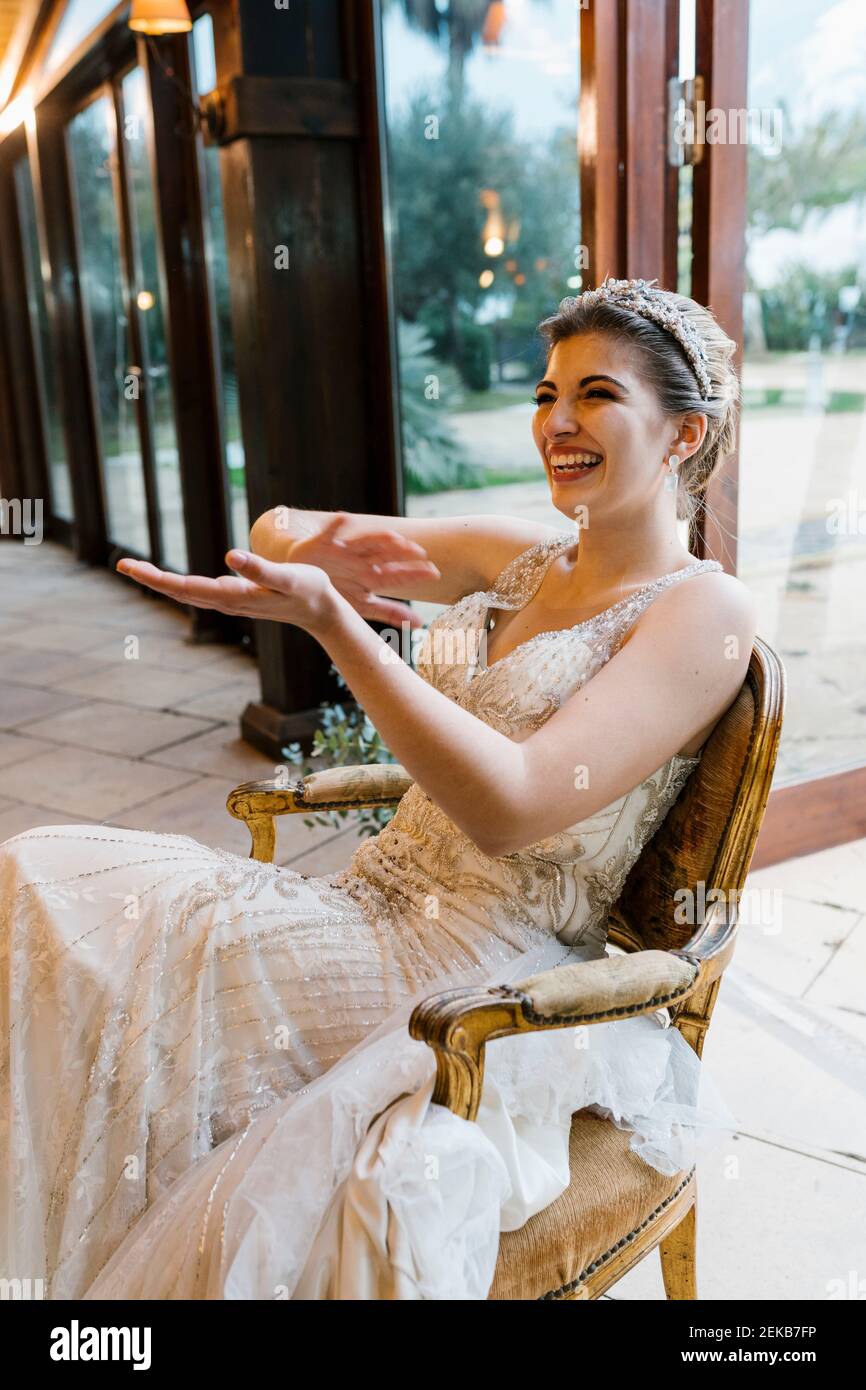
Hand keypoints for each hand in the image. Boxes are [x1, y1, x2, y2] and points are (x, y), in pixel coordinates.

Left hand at [116, 550, 339, 633]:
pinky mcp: (235, 597)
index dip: (157, 578)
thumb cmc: (309, 589)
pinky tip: (168, 579)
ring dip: (161, 581)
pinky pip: (198, 591)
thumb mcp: (289, 577)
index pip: (186, 587)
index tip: (131, 567)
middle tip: (122, 564)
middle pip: (180, 592)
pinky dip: (178, 584)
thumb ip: (260, 569)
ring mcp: (230, 602)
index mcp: (234, 597)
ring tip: (136, 568)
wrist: (321, 611)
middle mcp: (226, 602)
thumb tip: (230, 556)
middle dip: (151, 578)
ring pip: (187, 592)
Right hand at [280, 511, 438, 627]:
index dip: (415, 573)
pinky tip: (343, 519)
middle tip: (420, 554)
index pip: (397, 574)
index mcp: (371, 576)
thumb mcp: (363, 605)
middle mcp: (360, 561)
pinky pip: (329, 533)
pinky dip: (335, 525)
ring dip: (379, 539)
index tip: (434, 573)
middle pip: (386, 554)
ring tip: (395, 539)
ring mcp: (343, 551)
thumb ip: (390, 612)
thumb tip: (420, 624)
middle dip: (402, 553)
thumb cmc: (336, 591)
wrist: (302, 582)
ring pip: (364, 542)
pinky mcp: (322, 544)